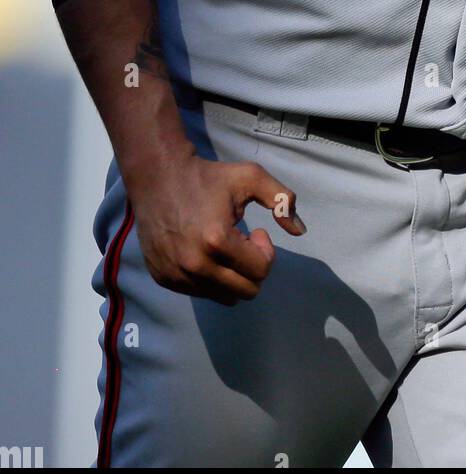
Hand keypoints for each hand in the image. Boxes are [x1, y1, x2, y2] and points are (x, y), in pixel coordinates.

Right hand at [129, 150, 305, 304]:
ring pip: (224, 297)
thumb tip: (300, 230)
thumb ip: (281, 200)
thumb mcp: (250, 177)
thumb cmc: (207, 177)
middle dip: (253, 268)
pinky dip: (210, 278)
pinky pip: (201, 293)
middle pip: (246, 291)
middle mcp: (195, 265)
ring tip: (223, 248)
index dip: (265, 251)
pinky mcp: (164, 279)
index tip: (256, 232)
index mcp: (217, 241)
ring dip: (232, 276)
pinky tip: (203, 251)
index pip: (261, 271)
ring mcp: (177, 275)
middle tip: (243, 243)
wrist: (157, 177)